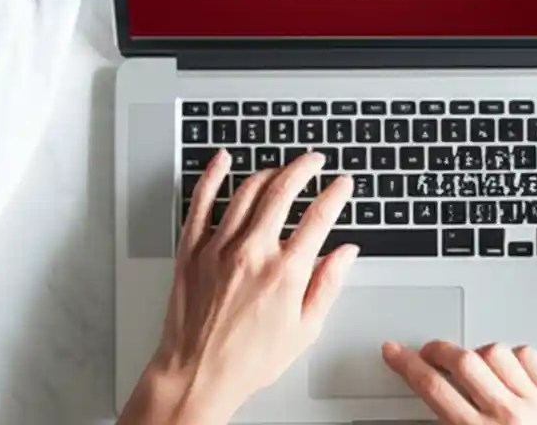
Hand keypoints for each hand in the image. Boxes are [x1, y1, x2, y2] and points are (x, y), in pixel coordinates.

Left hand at [118, 150, 358, 424]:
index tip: (342, 183)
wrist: (197, 375)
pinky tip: (222, 161)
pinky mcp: (192, 250)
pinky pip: (200, 202)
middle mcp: (252, 252)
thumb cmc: (247, 361)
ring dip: (268, 172)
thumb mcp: (304, 329)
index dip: (335, 194)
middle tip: (314, 161)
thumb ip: (327, 285)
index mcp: (285, 272)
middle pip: (282, 191)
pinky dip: (212, 176)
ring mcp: (218, 247)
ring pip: (246, 191)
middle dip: (303, 168)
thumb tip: (345, 254)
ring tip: (281, 168)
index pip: (318, 217)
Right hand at [382, 340, 536, 424]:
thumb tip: (436, 413)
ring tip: (469, 361)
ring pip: (497, 354)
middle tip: (427, 352)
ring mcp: (536, 405)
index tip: (396, 353)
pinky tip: (507, 364)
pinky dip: (515, 357)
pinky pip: (532, 360)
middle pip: (463, 362)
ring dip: (477, 353)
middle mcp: (507, 416)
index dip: (408, 365)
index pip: (434, 388)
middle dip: (437, 350)